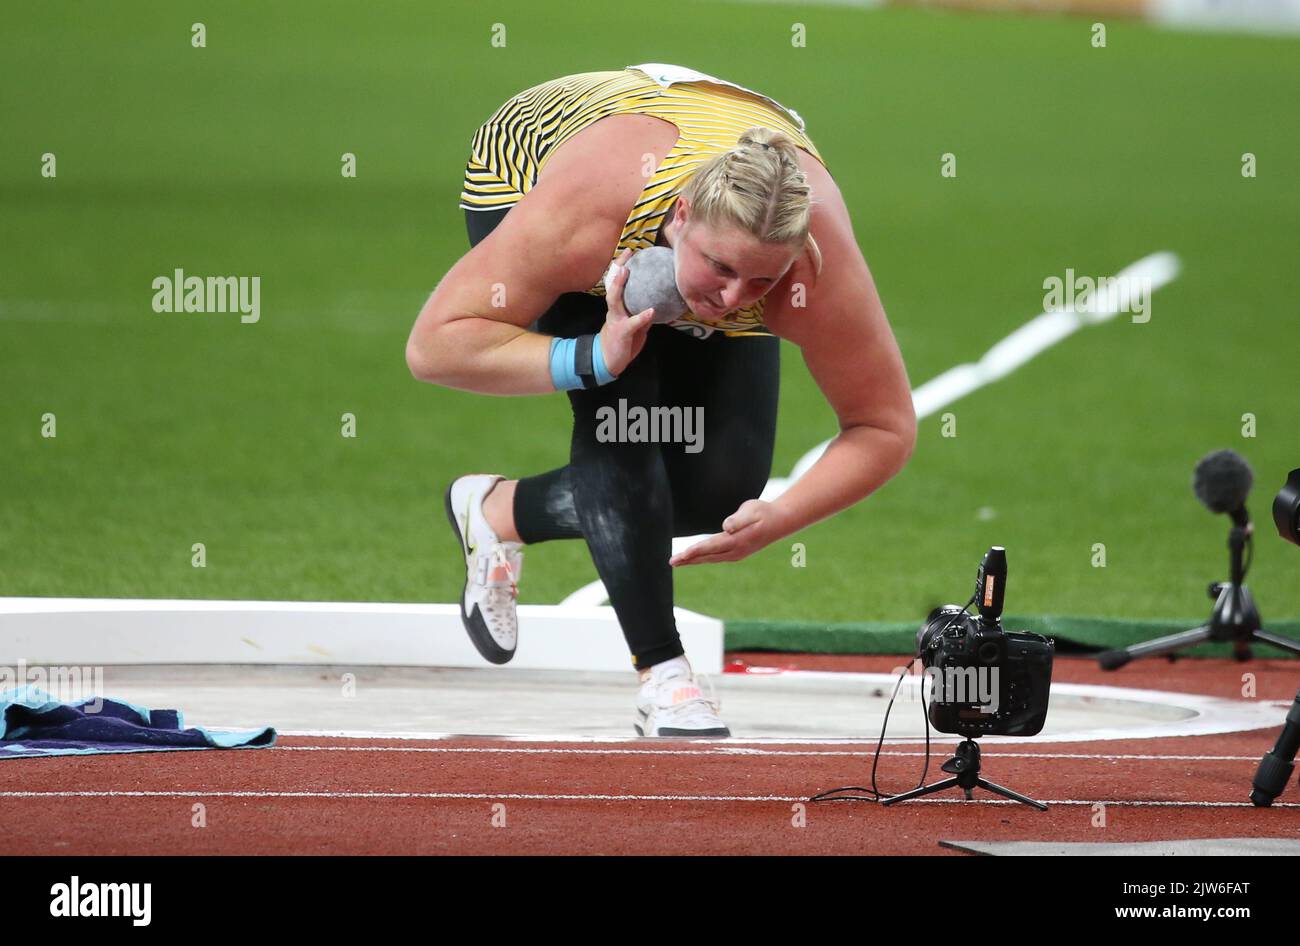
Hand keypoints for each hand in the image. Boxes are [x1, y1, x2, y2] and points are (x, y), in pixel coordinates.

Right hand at [599, 248, 654, 376]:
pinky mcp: (621, 332)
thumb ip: (643, 315)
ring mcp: (616, 320)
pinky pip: (632, 323)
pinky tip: (651, 311)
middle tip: (627, 253)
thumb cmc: (622, 342)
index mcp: (617, 307)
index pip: (617, 283)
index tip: (630, 252)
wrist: (608, 361)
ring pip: (614, 299)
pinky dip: (641, 317)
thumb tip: (657, 305)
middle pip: (612, 284)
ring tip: (627, 271)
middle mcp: (614, 310)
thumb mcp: (635, 326)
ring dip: (619, 284)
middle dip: (618, 267)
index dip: (621, 266)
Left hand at [669, 499, 786, 566]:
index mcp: (737, 540)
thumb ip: (738, 519)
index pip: (711, 546)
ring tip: (678, 562)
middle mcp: (736, 550)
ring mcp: (736, 553)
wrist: (780, 522)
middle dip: (689, 559)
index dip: (695, 551)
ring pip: (710, 558)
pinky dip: (703, 558)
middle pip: (707, 556)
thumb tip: (726, 527)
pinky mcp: (737, 553)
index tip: (682, 554)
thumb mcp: (752, 510)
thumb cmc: (764, 512)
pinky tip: (695, 558)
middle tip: (671, 562)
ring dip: (693, 560)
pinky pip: (715, 557)